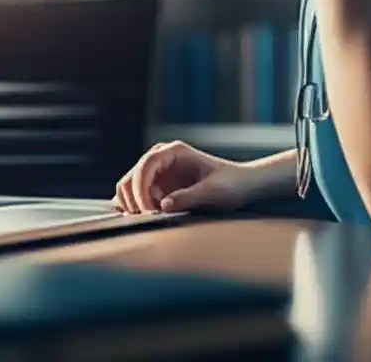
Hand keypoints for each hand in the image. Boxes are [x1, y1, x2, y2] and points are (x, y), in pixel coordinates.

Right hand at [111, 141, 258, 213]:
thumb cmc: (232, 184)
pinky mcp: (156, 188)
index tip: (149, 210)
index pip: (145, 166)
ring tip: (152, 218)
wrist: (243, 186)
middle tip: (149, 218)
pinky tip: (149, 217)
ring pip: (127, 188)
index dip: (141, 189)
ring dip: (133, 205)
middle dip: (135, 200)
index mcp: (173, 152)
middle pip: (130, 178)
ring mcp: (157, 174)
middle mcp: (160, 159)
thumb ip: (189, 197)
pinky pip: (134, 197)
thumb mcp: (213, 192)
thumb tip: (163, 205)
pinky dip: (134, 208)